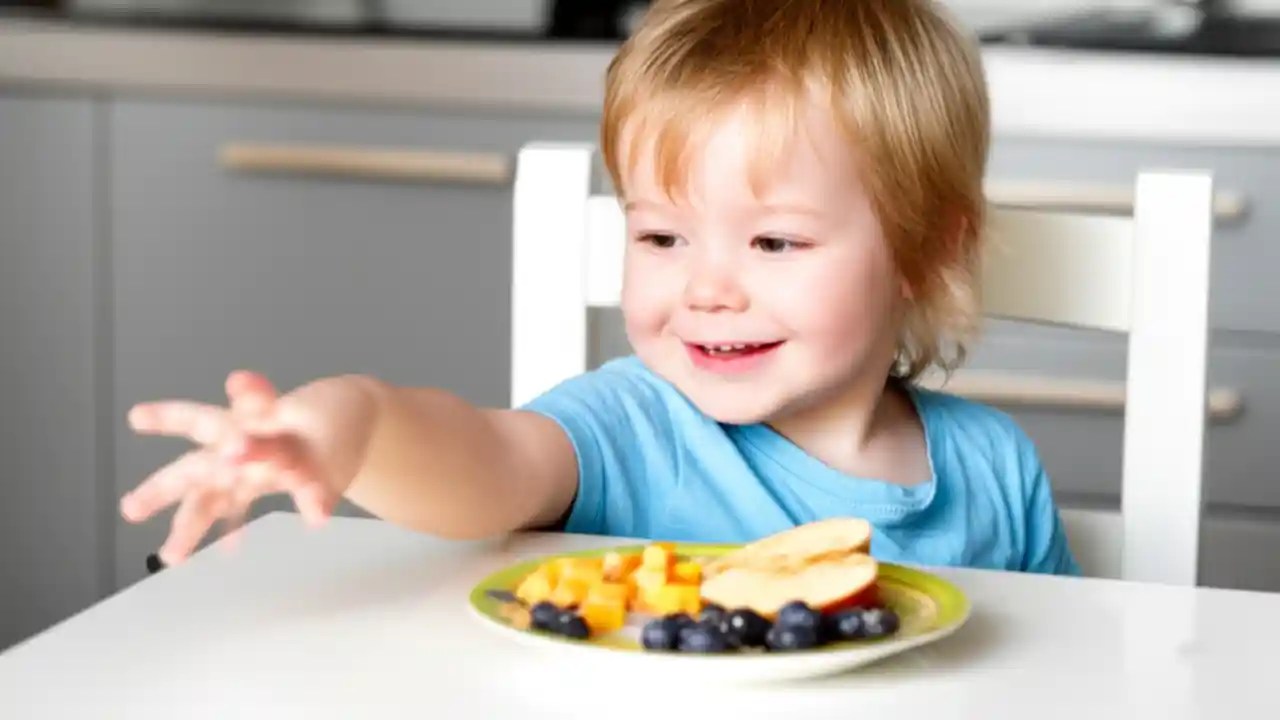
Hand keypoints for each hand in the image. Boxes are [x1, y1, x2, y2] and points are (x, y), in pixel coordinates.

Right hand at [121, 370, 346, 564]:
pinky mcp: (268, 489)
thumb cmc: (325, 417)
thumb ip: (266, 418)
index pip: (198, 419)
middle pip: (193, 469)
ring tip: (169, 557)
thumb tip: (238, 396)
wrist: (352, 427)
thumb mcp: (299, 417)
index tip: (136, 417)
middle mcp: (238, 448)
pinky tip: (227, 549)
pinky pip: (248, 510)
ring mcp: (252, 471)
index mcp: (242, 424)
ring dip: (192, 525)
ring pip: (213, 498)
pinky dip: (237, 527)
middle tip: (130, 509)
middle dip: (161, 490)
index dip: (167, 417)